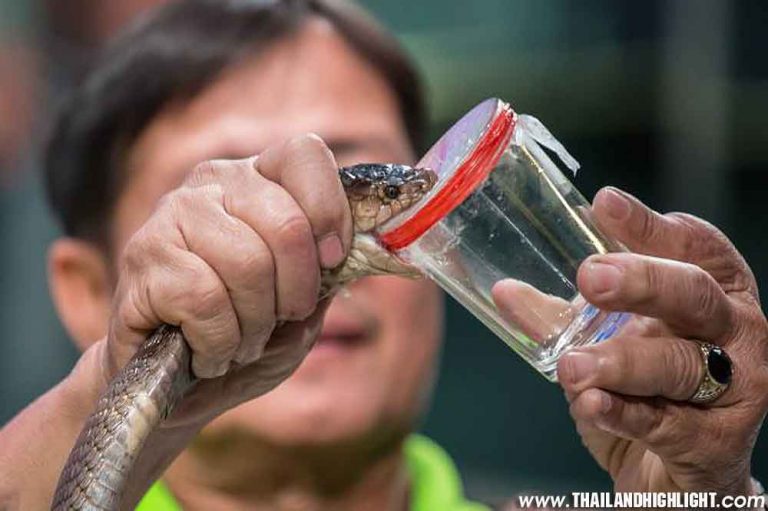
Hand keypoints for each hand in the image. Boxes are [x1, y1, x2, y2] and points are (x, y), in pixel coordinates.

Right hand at [106, 134, 352, 423]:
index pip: (305, 154)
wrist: (179, 386)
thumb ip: (328, 270)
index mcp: (260, 179)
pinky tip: (206, 351)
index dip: (330, 211)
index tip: (331, 263)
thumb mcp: (303, 304)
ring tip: (240, 340)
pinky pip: (205, 299)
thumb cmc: (249, 337)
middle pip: (287, 225)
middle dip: (296, 292)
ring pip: (248, 264)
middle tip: (278, 320)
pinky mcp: (142, 255)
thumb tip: (352, 249)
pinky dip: (219, 342)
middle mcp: (214, 182)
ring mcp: (173, 213)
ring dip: (255, 324)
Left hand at [558, 187, 767, 493]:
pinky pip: (669, 424)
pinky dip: (625, 412)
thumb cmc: (648, 393)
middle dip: (643, 281)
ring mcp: (735, 389)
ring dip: (622, 361)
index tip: (604, 204)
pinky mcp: (716, 443)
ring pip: (682, 363)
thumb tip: (505, 291)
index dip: (650, 225)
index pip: (693, 246)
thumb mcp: (605, 344)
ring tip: (574, 365)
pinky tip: (592, 404)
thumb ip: (558, 319)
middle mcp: (735, 333)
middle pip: (695, 294)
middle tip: (591, 278)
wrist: (672, 474)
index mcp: (713, 293)